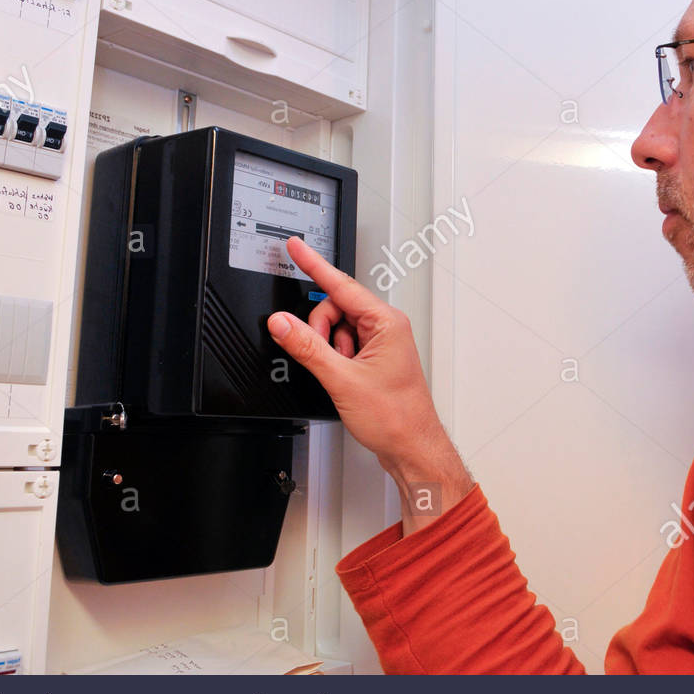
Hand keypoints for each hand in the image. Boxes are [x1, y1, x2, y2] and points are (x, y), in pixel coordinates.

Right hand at [267, 237, 471, 532]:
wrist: (411, 446)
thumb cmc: (395, 416)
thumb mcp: (342, 380)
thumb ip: (308, 348)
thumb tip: (282, 323)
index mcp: (385, 322)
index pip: (341, 285)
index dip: (314, 264)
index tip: (296, 246)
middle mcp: (386, 328)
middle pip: (334, 308)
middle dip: (321, 330)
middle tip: (327, 359)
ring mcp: (381, 344)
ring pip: (336, 329)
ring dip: (329, 350)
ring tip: (343, 375)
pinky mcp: (374, 360)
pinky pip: (343, 347)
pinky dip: (336, 360)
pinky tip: (344, 379)